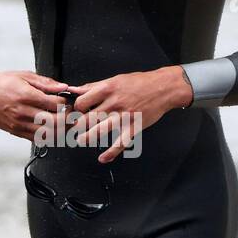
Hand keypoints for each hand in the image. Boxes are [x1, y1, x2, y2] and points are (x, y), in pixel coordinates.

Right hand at [0, 69, 72, 140]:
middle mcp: (22, 112)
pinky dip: (49, 137)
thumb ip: (46, 83)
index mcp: (26, 96)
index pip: (55, 104)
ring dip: (61, 131)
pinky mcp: (16, 132)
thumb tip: (63, 87)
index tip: (70, 102)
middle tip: (74, 116)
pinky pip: (37, 139)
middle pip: (54, 121)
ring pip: (47, 134)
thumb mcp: (25, 76)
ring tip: (67, 125)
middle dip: (68, 120)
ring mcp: (19, 124)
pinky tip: (54, 131)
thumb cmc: (2, 83)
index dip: (67, 104)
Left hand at [65, 66, 192, 162]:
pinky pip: (120, 144)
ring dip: (87, 138)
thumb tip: (76, 90)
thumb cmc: (139, 82)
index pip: (82, 102)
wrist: (162, 88)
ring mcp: (124, 117)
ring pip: (99, 132)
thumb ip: (94, 86)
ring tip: (81, 140)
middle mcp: (114, 104)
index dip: (76, 109)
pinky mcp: (133, 128)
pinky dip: (110, 153)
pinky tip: (103, 158)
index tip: (76, 113)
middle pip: (87, 119)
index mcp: (107, 89)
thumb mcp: (114, 79)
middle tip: (74, 129)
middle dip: (78, 126)